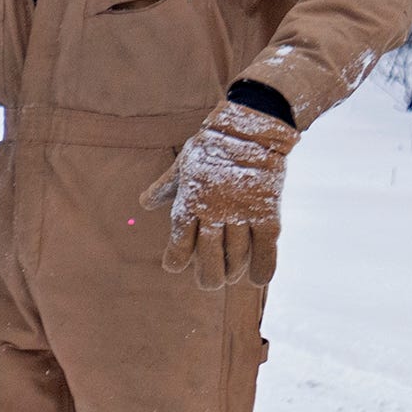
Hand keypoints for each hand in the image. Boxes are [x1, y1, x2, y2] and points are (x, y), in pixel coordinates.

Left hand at [137, 99, 297, 288]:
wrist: (250, 129)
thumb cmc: (212, 147)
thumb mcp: (183, 166)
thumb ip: (165, 188)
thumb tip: (144, 203)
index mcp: (190, 202)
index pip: (180, 240)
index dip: (176, 258)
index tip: (173, 267)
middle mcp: (214, 211)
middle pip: (209, 255)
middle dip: (207, 274)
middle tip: (208, 283)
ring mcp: (242, 212)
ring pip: (236, 254)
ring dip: (232, 271)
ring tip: (229, 278)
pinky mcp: (267, 210)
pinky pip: (266, 245)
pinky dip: (264, 265)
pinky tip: (259, 281)